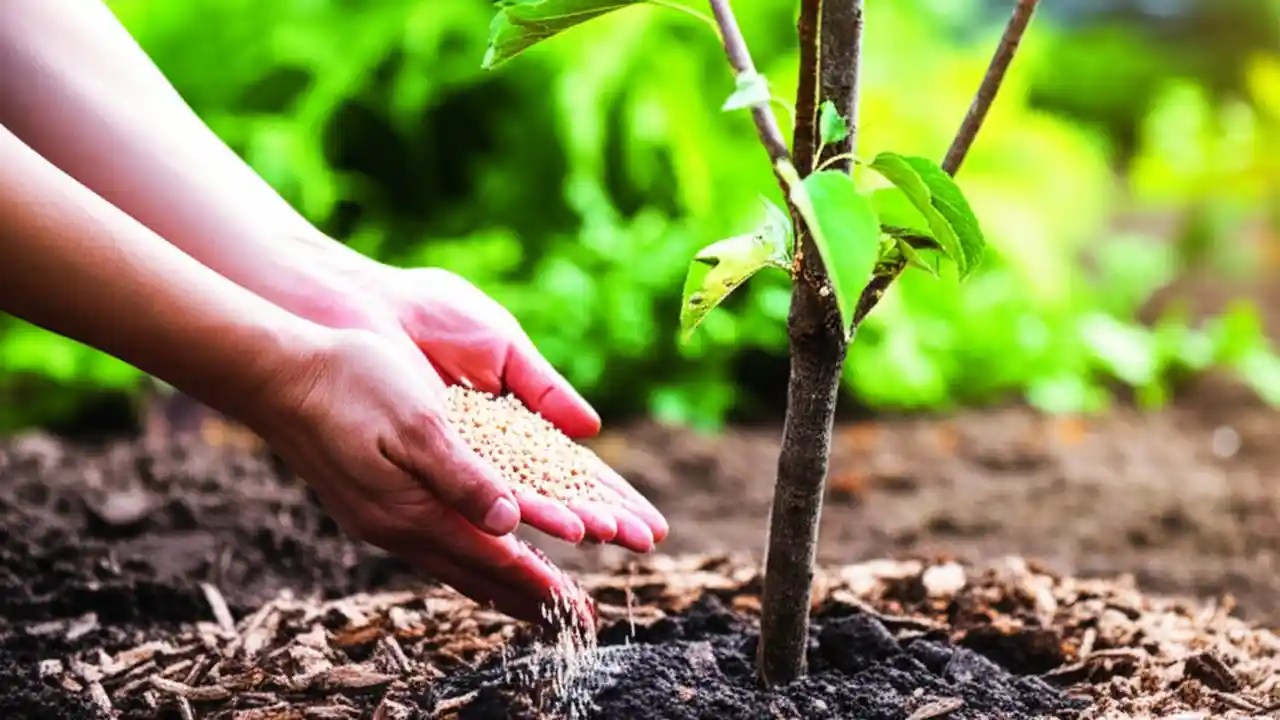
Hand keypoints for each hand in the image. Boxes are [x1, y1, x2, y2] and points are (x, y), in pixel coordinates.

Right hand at [247, 329, 592, 624]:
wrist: (278, 376)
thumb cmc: (352, 385)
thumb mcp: (418, 423)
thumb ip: (463, 477)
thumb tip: (509, 522)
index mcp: (414, 512)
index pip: (494, 562)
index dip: (541, 586)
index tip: (579, 610)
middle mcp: (398, 529)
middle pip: (479, 578)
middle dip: (530, 599)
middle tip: (575, 621)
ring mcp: (383, 521)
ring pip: (456, 566)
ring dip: (503, 585)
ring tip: (538, 602)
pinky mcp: (373, 506)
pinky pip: (436, 547)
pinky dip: (471, 561)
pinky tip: (478, 556)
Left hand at [355, 266, 668, 551]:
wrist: (366, 307)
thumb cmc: (429, 314)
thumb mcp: (501, 348)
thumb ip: (544, 390)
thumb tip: (592, 430)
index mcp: (516, 420)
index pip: (574, 469)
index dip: (612, 493)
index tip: (649, 520)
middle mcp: (492, 452)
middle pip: (560, 493)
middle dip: (605, 516)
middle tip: (648, 542)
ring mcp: (463, 459)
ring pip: (528, 500)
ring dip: (573, 517)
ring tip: (614, 537)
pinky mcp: (432, 459)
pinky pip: (485, 489)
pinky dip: (523, 506)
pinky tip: (558, 523)